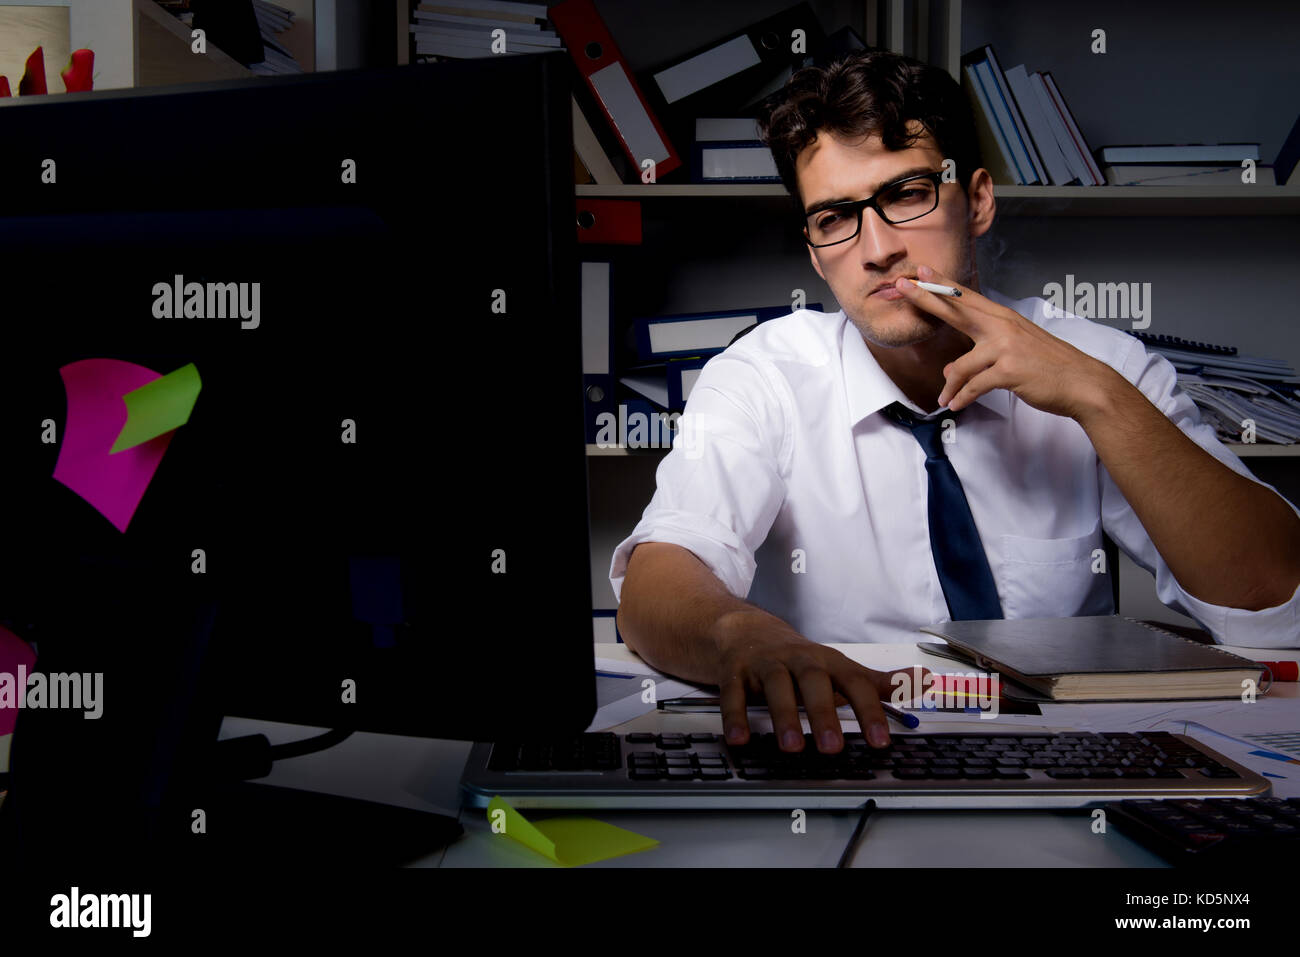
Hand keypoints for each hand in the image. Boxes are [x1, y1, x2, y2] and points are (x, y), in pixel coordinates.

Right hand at [712, 609, 929, 752]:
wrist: (747, 632)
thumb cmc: (801, 660)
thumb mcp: (840, 669)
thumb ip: (879, 683)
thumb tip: (925, 682)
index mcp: (828, 663)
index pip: (854, 684)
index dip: (869, 711)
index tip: (881, 742)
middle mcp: (799, 661)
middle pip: (813, 681)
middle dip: (823, 713)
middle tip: (833, 747)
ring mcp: (766, 664)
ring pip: (775, 686)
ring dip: (783, 715)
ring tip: (791, 747)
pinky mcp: (735, 672)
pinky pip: (733, 693)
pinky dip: (735, 715)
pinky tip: (739, 739)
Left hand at [895, 264, 1119, 420]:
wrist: (1083, 382)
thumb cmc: (1050, 366)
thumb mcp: (1014, 353)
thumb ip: (980, 357)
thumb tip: (951, 369)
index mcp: (1004, 319)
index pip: (966, 298)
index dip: (941, 284)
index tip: (920, 271)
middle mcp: (1003, 327)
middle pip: (957, 309)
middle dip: (926, 298)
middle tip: (900, 287)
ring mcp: (1006, 348)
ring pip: (961, 366)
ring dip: (950, 386)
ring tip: (944, 399)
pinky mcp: (1009, 371)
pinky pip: (974, 386)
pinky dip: (962, 398)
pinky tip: (956, 405)